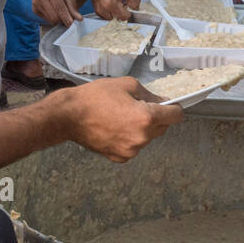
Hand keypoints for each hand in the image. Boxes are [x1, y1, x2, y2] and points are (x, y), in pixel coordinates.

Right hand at [32, 0, 82, 25]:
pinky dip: (52, 17)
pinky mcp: (34, 8)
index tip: (72, 24)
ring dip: (58, 19)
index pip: (59, 8)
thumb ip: (73, 5)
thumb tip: (79, 19)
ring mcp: (35, 3)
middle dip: (63, 20)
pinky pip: (45, 19)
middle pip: (54, 16)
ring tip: (63, 11)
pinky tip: (54, 9)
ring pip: (50, 19)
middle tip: (70, 17)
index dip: (66, 18)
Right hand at [62, 76, 182, 161]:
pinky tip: (116, 128)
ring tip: (122, 117)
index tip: (170, 105)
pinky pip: (134, 147)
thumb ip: (149, 95)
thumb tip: (163, 102)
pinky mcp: (119, 157)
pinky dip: (130, 139)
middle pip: (162, 128)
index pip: (175, 116)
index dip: (174, 108)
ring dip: (142, 129)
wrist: (68, 116)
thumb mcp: (127, 85)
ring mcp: (131, 150)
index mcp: (146, 118)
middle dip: (156, 117)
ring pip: (148, 138)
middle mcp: (141, 138)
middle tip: (138, 107)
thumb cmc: (95, 97)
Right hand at [80, 0, 137, 20]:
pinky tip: (111, 1)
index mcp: (111, 4)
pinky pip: (107, 15)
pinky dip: (111, 10)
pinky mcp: (97, 10)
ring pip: (113, 18)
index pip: (125, 17)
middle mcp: (103, 9)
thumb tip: (136, 8)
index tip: (129, 5)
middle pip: (119, 19)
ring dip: (116, 11)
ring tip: (116, 0)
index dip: (129, 11)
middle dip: (123, 11)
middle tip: (122, 0)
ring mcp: (99, 11)